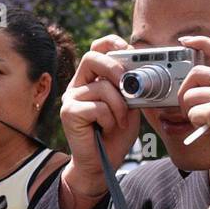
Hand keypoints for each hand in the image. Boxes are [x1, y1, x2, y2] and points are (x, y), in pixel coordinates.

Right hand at [59, 34, 141, 198]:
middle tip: (129, 87)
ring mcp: (71, 98)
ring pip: (101, 87)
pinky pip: (97, 107)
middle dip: (116, 69)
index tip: (128, 50)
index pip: (97, 48)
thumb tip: (141, 71)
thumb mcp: (130, 106)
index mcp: (92, 79)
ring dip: (119, 106)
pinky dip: (110, 118)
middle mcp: (78, 85)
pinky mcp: (68, 113)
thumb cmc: (115, 136)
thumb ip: (131, 89)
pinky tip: (108, 128)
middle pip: (92, 57)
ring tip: (120, 121)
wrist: (101, 165)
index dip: (111, 43)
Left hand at [176, 35, 209, 173]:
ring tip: (208, 125)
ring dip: (191, 112)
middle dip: (184, 91)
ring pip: (190, 95)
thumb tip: (199, 91)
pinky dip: (197, 126)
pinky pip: (193, 113)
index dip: (202, 42)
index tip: (186, 40)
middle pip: (196, 72)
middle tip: (188, 108)